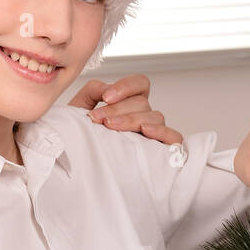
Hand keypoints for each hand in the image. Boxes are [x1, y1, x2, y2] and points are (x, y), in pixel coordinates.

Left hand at [67, 74, 182, 143]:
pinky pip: (174, 138)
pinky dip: (163, 132)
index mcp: (130, 103)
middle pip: (143, 102)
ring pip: (156, 117)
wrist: (75, 165)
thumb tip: (107, 88)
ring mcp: (154, 133)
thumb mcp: (79, 109)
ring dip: (132, 120)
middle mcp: (144, 116)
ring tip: (111, 128)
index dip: (125, 87)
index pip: (140, 84)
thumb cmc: (80, 138)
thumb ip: (93, 91)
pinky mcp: (160, 152)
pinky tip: (146, 131)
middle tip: (97, 118)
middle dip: (118, 109)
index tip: (105, 97)